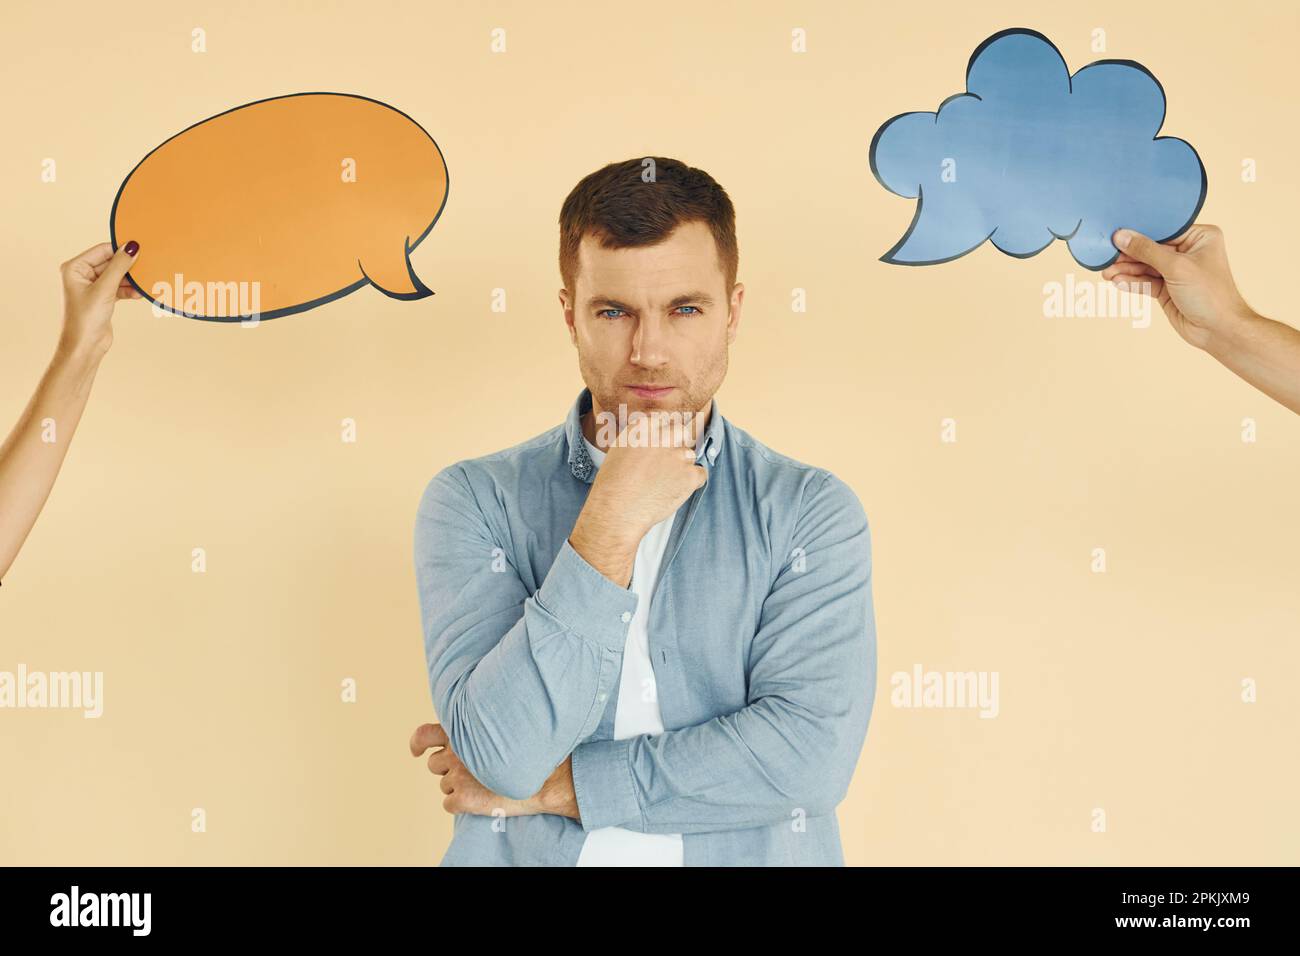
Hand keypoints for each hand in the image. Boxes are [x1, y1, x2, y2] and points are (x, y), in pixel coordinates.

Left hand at [58, 240, 141, 358]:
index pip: (102, 250)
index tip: (140, 249)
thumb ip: (119, 266)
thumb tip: (132, 247)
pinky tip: (138, 294)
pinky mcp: (103, 298)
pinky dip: (129, 290)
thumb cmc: (86, 319)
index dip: (120, 250)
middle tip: (145, 267)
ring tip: (142, 285)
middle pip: (111, 262)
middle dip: (128, 267)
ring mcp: (93, 287)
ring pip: (117, 275)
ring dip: (130, 281)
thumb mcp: (105, 289)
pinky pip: (119, 287)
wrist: (85, 347)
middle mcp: (82, 275)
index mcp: (75, 268)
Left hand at [409, 722, 578, 819]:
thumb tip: (463, 740)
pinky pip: (448, 804)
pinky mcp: (462, 798)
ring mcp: (458, 775)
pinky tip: (479, 801)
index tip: (416, 751)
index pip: (425, 734)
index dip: (417, 743)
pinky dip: (460, 805)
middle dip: (448, 768)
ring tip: (483, 785)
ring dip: (457, 786)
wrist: (546, 779)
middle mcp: (456, 751)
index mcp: (464, 732)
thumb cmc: (528, 753)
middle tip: (472, 772)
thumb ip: (478, 732)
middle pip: (434, 764)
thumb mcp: (501, 730)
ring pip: (443, 785)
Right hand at [570, 411, 706, 584]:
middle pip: (681, 432)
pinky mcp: (689, 474)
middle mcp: (662, 436)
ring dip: (682, 467)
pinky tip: (673, 492)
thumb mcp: (619, 452)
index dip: (664, 435)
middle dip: (677, 445)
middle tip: (666, 466)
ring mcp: (678, 455)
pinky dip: (691, 484)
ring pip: (690, 455)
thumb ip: (640, 440)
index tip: (660, 448)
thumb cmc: (612, 487)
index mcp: (642, 427)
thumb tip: (656, 440)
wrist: (616, 511)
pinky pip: (700, 474)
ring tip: (663, 484)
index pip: (664, 420)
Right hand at [1104, 224, 1255, 351]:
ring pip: (1145, 266)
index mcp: (1200, 238)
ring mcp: (1176, 271)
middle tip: (1107, 257)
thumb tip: (1122, 236)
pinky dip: (1132, 282)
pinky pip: (1145, 282)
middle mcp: (1188, 252)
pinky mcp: (1167, 289)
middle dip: (1129, 255)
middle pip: (1151, 249)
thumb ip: (1147, 251)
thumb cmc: (1210, 295)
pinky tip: (1118, 282)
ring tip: (1108, 273)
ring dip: (1126, 270)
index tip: (1117, 235)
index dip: (1140, 233)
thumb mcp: (1176, 267)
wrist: (1218, 330)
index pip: (1164, 230)